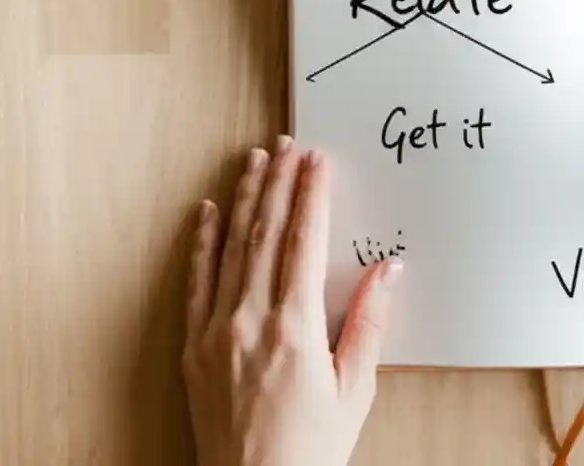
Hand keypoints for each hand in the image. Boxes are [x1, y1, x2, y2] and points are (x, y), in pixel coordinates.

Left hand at [183, 136, 399, 465]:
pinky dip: (202, 243)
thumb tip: (389, 271)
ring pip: (230, 249)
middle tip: (289, 147)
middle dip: (279, 185)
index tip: (318, 163)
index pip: (304, 244)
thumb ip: (369, 325)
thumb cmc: (310, 450)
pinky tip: (208, 212)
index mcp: (295, 329)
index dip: (312, 197)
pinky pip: (196, 283)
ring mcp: (216, 332)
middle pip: (266, 236)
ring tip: (255, 162)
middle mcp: (250, 322)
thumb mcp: (355, 390)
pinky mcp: (194, 349)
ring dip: (245, 200)